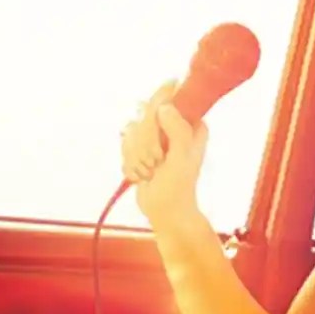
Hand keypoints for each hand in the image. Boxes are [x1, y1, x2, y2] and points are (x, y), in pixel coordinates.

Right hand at [120, 82, 209, 221]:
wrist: (165, 212)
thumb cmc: (178, 187)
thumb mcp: (182, 158)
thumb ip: (177, 130)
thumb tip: (164, 107)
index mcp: (190, 123)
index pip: (164, 101)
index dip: (154, 122)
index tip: (159, 149)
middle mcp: (173, 125)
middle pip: (143, 115)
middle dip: (144, 145)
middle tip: (156, 163)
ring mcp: (156, 136)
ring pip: (130, 130)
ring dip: (136, 156)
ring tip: (150, 172)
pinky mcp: (140, 148)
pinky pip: (124, 145)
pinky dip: (130, 164)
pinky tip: (142, 176)